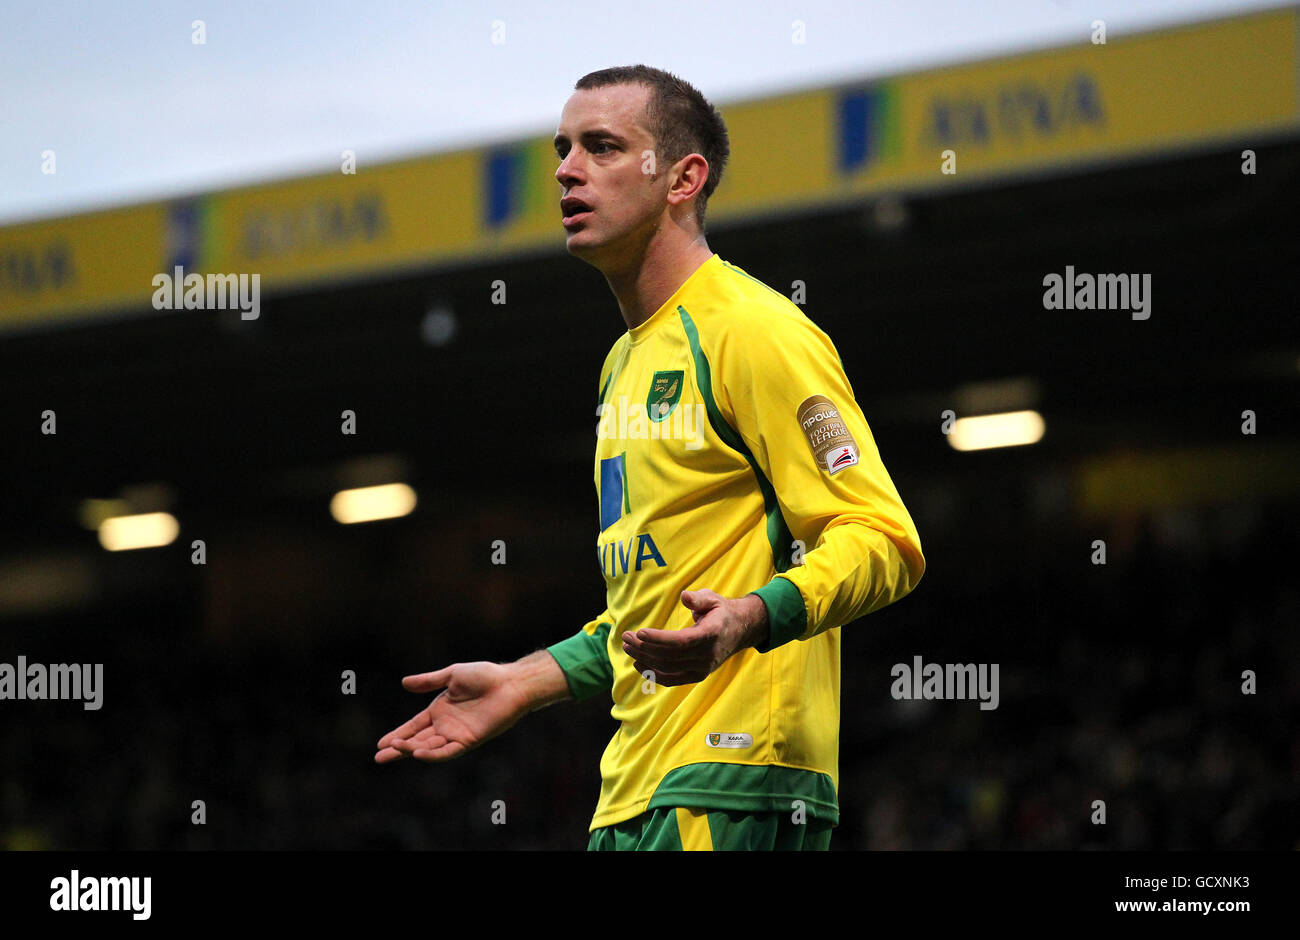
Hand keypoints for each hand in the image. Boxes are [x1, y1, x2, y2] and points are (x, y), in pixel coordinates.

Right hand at [374, 661, 530, 762]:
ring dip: (412, 750)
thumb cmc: (485, 676)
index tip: (380, 743)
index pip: (413, 726)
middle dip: (398, 749)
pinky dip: (433, 754)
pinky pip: (448, 751)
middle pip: (417, 741)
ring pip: (429, 747)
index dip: (398, 734)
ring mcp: (456, 734)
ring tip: (394, 750)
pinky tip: (418, 753)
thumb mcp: (452, 675)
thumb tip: (403, 683)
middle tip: (379, 757)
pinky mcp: (469, 740)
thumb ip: (429, 681)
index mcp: (439, 710)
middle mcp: (446, 726)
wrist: (509, 683)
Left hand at [621, 589, 768, 686]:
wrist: (739, 631)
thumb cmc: (721, 611)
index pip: (681, 641)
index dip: (659, 639)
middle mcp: (707, 655)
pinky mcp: (697, 676)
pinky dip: (653, 674)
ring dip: (644, 659)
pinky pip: (672, 679)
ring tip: (627, 647)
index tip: (640, 632)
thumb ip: (698, 599)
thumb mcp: (713, 599)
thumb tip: (684, 596)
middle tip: (626, 637)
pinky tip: (639, 665)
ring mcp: (702, 668)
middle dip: (644, 647)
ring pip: (668, 668)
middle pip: (670, 656)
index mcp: (711, 635)